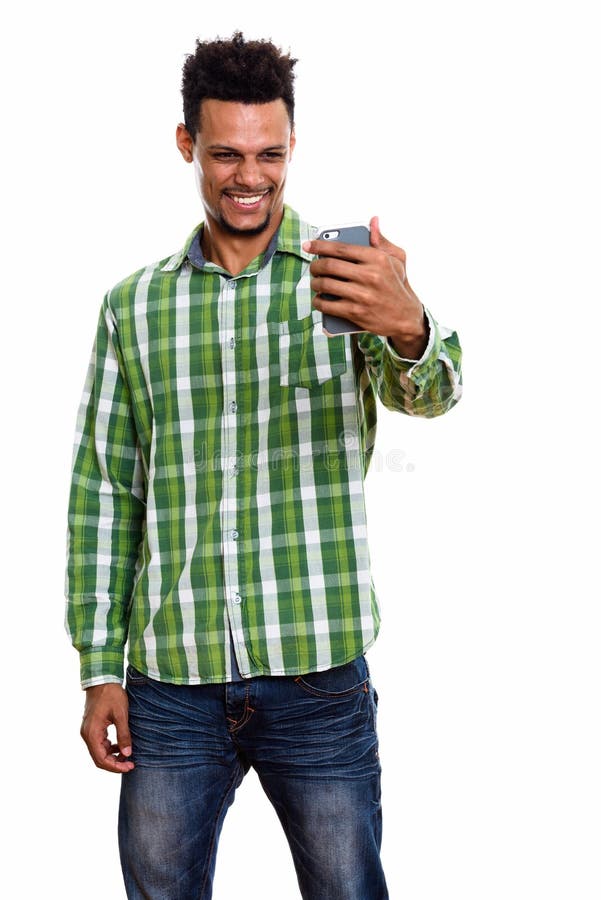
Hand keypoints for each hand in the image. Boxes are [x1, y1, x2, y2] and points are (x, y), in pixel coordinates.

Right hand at [80, 683, 134, 773]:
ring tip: (128, 755)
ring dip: (112, 756)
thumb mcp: (121, 714)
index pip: (101, 759)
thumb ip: (124, 735)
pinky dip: (109, 747)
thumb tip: (127, 753)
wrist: (102, 679)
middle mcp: (87, 734)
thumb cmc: (111, 694)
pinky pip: (99, 743)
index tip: (130, 766)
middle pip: (99, 758)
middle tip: (130, 764)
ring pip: (99, 751)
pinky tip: (120, 746)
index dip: (115, 766)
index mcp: (92, 733)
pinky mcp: (92, 727)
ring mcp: (88, 731)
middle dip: (114, 764)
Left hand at [303, 216, 428, 357]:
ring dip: (315, 283)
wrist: (406, 317)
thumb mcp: (397, 259)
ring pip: (325, 285)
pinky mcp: (356, 313)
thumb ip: (382, 241)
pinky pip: (328, 305)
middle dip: (315, 266)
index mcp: (377, 258)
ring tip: (315, 282)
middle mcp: (369, 275)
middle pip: (329, 266)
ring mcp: (362, 295)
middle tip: (313, 267)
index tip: (308, 245)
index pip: (341, 248)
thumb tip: (373, 221)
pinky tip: (318, 299)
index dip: (320, 245)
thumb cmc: (398, 285)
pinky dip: (318, 302)